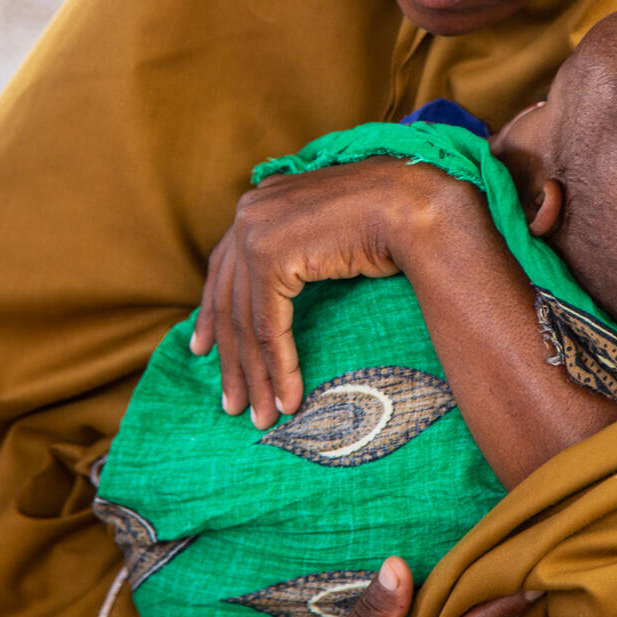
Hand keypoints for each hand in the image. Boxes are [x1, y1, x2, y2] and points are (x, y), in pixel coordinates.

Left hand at [189, 158, 471, 427]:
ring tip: (262, 415)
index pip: (223, 268)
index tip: (204, 349)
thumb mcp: (328, 232)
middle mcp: (248, 211)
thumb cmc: (389, 219)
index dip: (211, 314)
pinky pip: (268, 327)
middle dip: (231, 359)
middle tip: (232, 402)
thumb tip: (284, 282)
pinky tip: (287, 398)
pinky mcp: (269, 256)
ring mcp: (255, 232)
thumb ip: (298, 247)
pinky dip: (278, 368)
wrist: (413, 205)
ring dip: (255, 376)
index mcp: (259, 200)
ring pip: (246, 322)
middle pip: (228, 300)